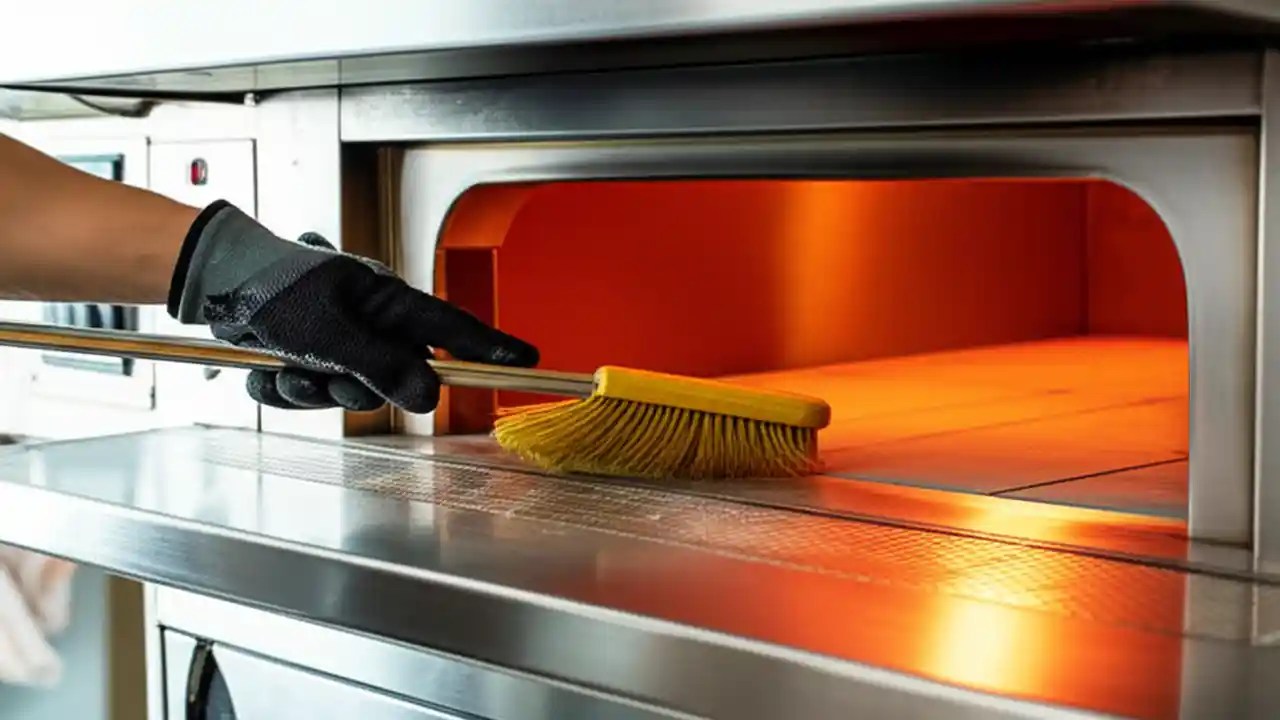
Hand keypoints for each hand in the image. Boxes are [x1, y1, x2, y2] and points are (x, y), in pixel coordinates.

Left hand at [167, 200, 537, 412]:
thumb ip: (382, 367)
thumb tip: (430, 395)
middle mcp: (367, 318)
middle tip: (322, 378)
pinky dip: (284, 388)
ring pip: (344, 389)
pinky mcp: (305, 351)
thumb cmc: (271, 288)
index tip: (527, 359)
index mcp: (385, 300)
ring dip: (310, 390)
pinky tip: (265, 370)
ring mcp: (336, 336)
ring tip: (283, 368)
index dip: (491, 346)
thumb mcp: (329, 333)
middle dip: (353, 389)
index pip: (452, 327)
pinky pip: (310, 391)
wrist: (208, 280)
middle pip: (392, 376)